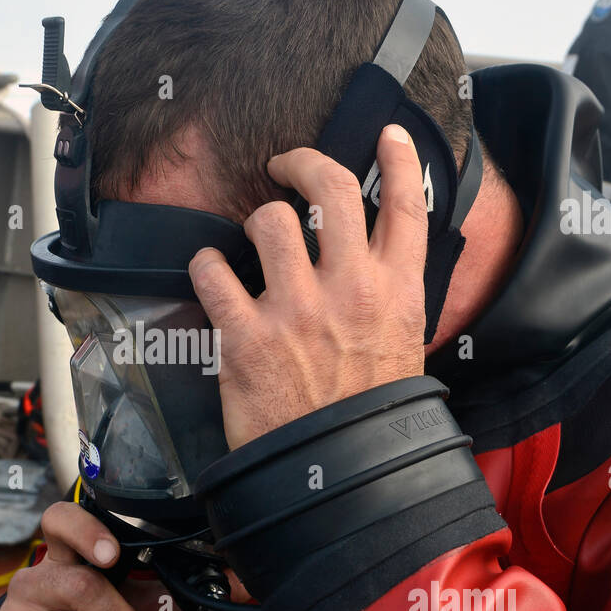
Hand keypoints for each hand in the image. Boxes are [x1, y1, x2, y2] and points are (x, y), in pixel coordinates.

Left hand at [188, 124, 428, 449]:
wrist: (338, 476)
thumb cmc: (367, 416)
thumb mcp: (402, 350)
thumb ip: (391, 300)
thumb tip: (383, 265)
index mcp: (397, 293)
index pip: (407, 206)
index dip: (397, 159)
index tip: (386, 134)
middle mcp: (351, 290)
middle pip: (332, 189)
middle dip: (303, 161)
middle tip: (285, 164)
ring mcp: (298, 310)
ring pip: (270, 219)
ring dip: (255, 222)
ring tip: (248, 241)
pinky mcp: (247, 336)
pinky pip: (213, 270)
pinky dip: (204, 265)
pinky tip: (209, 272)